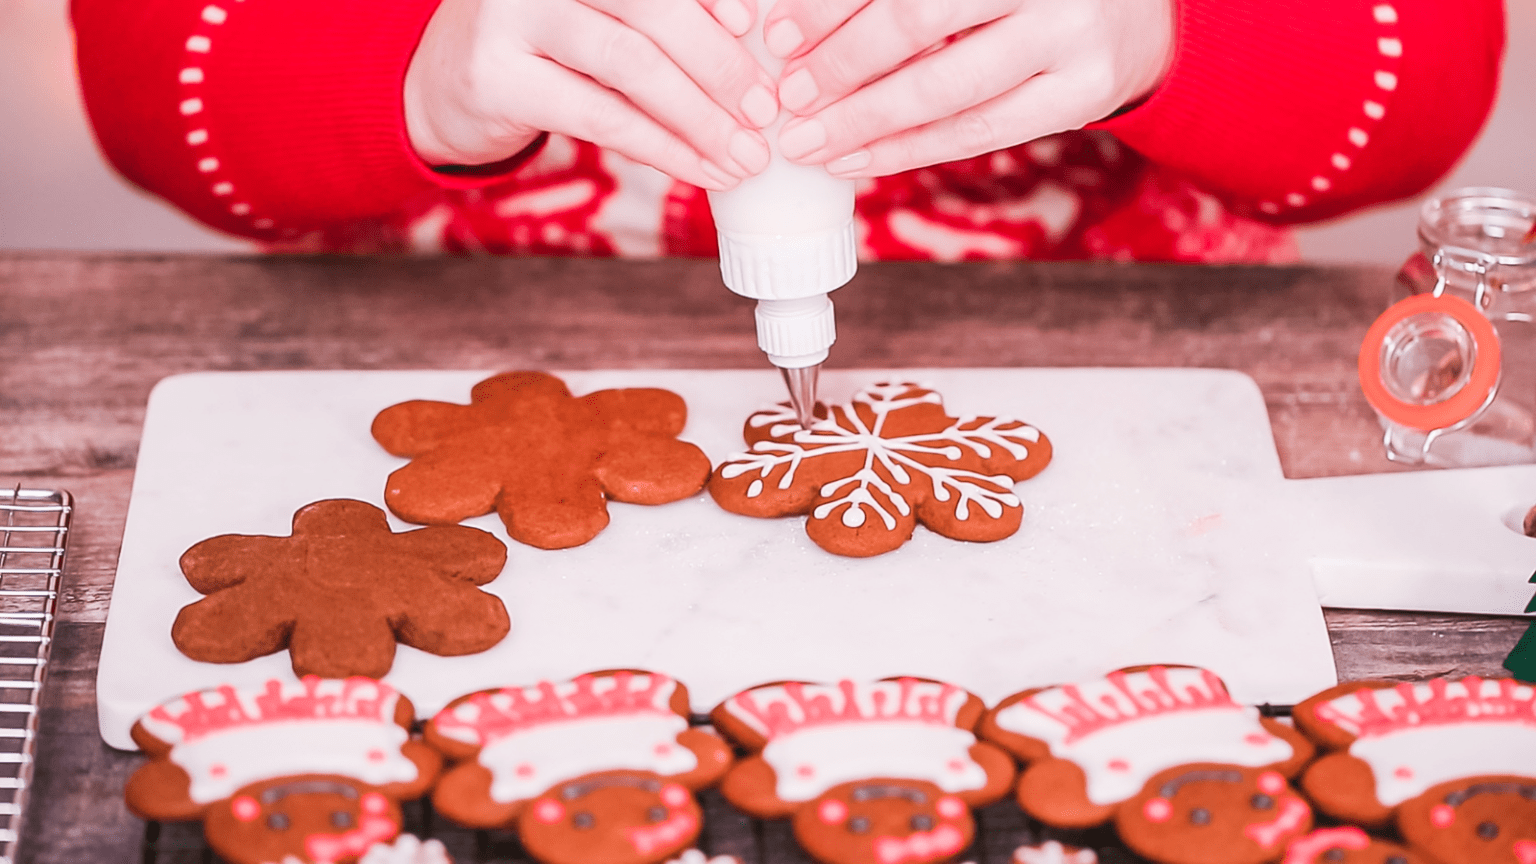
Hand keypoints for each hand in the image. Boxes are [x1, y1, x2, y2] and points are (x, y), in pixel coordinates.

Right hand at [404, 0, 783, 189]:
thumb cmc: (545, 46)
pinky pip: (601, 117)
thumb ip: (656, 19)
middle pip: (652, 8)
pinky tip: (700, 169)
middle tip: (764, 110)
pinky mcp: (498, 79)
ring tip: (742, 155)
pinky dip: (662, 148)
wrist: (441, 84)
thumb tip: (750, 45)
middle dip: (718, 64)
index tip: (756, 30)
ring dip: (698, 117)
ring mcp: (512, 18)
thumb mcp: (597, 15)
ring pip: (630, 64)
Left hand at [758, 0, 1174, 177]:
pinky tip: (858, 160)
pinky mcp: (1082, 94)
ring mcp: (1070, 35)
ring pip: (947, 89)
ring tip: (809, 143)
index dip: (831, 7)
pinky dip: (907, 150)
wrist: (1134, 11)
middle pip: (920, 20)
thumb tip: (800, 24)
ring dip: (865, 122)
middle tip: (789, 98)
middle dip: (842, 65)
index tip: (778, 36)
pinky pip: (977, 133)